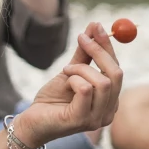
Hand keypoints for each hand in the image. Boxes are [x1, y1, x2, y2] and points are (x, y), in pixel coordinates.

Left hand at [22, 23, 121, 142]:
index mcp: (109, 102)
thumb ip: (84, 54)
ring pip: (102, 82)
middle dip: (99, 51)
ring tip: (66, 71)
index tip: (97, 26)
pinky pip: (86, 89)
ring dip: (81, 69)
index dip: (108, 47)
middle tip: (82, 38)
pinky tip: (65, 83)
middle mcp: (108, 113)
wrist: (31, 122)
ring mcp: (97, 119)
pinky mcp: (82, 121)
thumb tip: (95, 26)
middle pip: (116, 74)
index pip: (117, 69)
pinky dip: (74, 79)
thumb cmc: (52, 100)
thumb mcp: (71, 72)